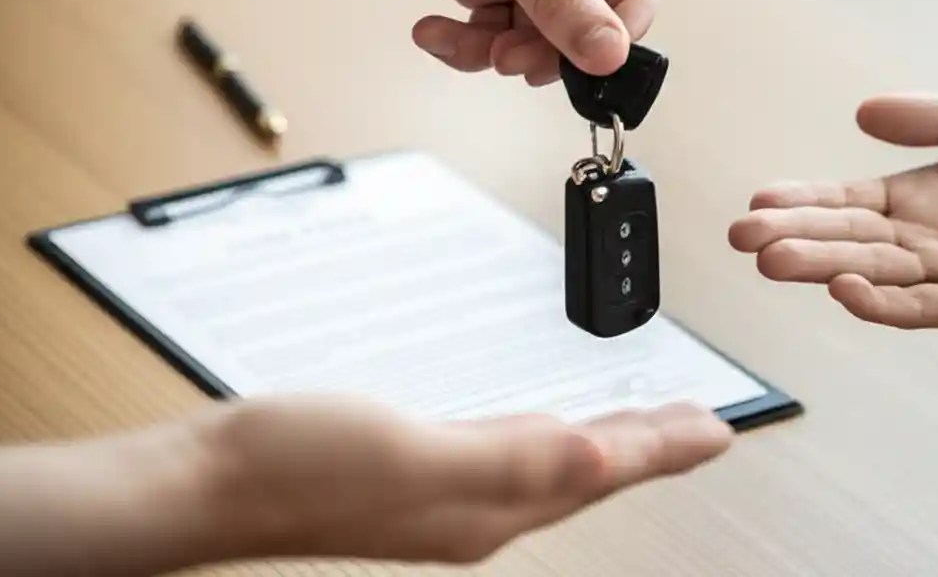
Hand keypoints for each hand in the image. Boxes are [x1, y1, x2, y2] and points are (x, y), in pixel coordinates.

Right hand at [0, 396, 729, 574]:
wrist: (216, 481)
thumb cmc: (300, 466)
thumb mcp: (410, 453)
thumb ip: (507, 457)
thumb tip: (597, 455)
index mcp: (489, 504)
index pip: (602, 470)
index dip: (665, 447)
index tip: (721, 430)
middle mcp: (479, 508)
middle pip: (591, 472)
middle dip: (653, 449)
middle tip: (703, 430)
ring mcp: (448, 493)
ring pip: (557, 465)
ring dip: (610, 446)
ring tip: (648, 430)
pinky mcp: (420, 471)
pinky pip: (513, 454)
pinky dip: (551, 438)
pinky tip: (547, 429)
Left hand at [317, 0, 660, 83]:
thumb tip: (608, 51)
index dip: (629, 12)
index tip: (605, 53)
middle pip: (590, 6)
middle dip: (553, 43)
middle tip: (519, 63)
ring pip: (543, 30)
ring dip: (508, 51)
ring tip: (475, 50)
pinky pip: (499, 31)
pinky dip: (471, 44)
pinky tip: (437, 32)